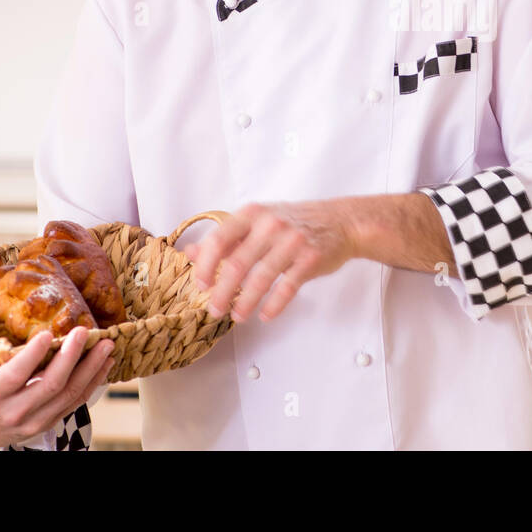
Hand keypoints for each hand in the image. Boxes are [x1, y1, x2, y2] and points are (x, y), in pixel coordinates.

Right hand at [0, 315, 113, 448]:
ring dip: (90, 369)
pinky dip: (93, 384)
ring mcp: (35, 420)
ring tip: (105, 346)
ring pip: (68, 395)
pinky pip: (75, 404)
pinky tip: (105, 364)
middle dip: (70, 357)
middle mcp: (15, 410)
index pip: (15, 374)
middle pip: (49, 384)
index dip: (32, 356)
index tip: (47, 334)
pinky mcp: (49, 423)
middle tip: (84, 332)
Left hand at [183, 200, 359, 323]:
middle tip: (214, 309)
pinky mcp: (311, 258)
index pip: (219, 239)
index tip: (201, 284)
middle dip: (222, 292)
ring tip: (238, 317)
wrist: (341, 221)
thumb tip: (190, 253)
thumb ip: (226, 238)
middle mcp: (270, 224)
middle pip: (237, 263)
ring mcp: (292, 241)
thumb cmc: (294, 222)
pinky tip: (266, 315)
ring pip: (261, 278)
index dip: (206, 265)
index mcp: (252, 214)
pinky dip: (274, 305)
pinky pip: (288, 287)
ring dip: (246, 302)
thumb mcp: (257, 222)